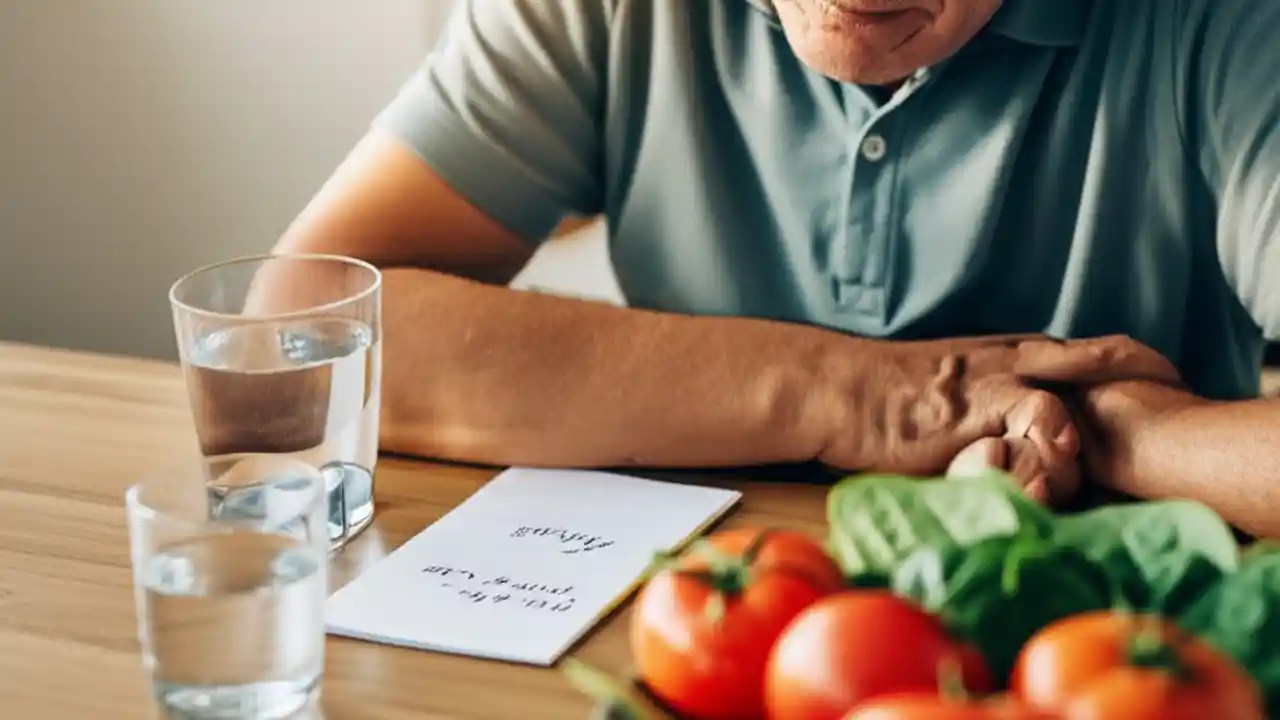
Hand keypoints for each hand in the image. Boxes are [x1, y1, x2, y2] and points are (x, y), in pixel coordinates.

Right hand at [812, 334, 1178, 504]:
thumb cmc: (877, 399)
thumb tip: (996, 433)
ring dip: (1105, 414)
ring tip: (1126, 439)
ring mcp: (995, 381)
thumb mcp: (936, 390)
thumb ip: (976, 404)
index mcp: (999, 354)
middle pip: (1097, 352)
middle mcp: (1007, 359)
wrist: (835, 391)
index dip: (1120, 363)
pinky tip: (1064, 458)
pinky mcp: (978, 408)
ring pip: (1079, 381)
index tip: (1154, 379)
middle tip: (1171, 387)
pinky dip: (1060, 435)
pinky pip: (1041, 413)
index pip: (1076, 352)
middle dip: (1140, 369)